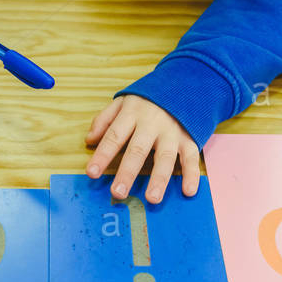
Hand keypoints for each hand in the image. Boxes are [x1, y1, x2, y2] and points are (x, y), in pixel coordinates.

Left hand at [85, 95, 200, 203]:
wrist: (184, 83)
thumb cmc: (148, 99)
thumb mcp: (123, 101)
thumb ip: (104, 119)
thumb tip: (89, 140)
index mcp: (132, 114)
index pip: (114, 136)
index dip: (102, 155)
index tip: (91, 173)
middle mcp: (152, 124)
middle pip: (138, 150)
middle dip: (127, 172)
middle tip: (118, 193)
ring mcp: (172, 132)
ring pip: (165, 157)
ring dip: (159, 179)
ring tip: (152, 198)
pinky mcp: (189, 138)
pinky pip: (191, 158)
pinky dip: (192, 175)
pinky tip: (188, 191)